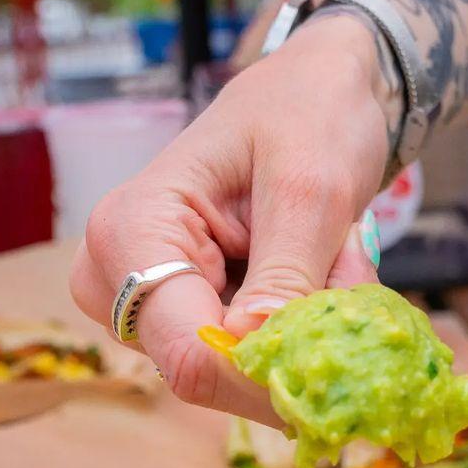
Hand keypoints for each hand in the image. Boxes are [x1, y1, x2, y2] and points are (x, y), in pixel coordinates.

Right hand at [70, 12, 396, 421]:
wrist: (315, 92)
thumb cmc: (309, 115)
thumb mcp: (310, 188)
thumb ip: (284, 275)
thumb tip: (254, 351)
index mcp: (132, 229)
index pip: (188, 351)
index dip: (265, 376)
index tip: (342, 352)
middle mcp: (119, 276)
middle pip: (207, 371)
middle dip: (294, 346)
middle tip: (347, 271)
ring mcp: (148, 304)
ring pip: (235, 370)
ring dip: (304, 336)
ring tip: (336, 259)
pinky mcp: (184, 317)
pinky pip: (247, 359)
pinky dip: (300, 333)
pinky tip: (320, 274)